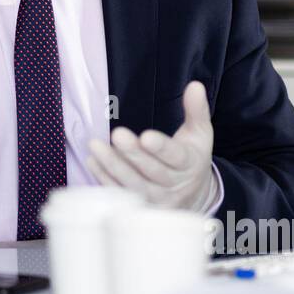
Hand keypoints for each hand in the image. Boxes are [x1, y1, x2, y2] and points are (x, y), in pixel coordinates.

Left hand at [87, 81, 217, 209]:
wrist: (194, 195)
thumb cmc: (192, 157)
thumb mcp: (200, 134)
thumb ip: (197, 110)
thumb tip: (195, 85)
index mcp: (190, 164)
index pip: (176, 156)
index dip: (161, 148)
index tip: (146, 136)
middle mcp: (174, 185)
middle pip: (152, 171)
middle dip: (133, 154)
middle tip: (116, 135)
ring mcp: (157, 199)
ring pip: (133, 184)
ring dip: (112, 166)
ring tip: (95, 146)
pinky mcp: (142, 207)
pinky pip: (121, 195)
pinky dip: (105, 179)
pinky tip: (93, 161)